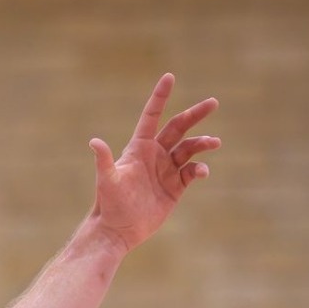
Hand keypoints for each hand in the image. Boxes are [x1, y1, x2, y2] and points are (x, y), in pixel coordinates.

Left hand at [86, 74, 219, 252]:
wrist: (118, 230)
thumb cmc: (109, 204)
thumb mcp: (107, 181)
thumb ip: (104, 161)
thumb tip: (94, 142)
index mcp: (139, 148)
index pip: (152, 116)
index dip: (160, 97)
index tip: (169, 77)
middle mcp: (154, 155)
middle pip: (178, 128)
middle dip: (195, 114)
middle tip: (213, 102)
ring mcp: (165, 171)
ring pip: (189, 150)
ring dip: (202, 144)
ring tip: (214, 143)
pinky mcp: (175, 187)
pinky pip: (192, 172)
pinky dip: (199, 169)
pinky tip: (201, 172)